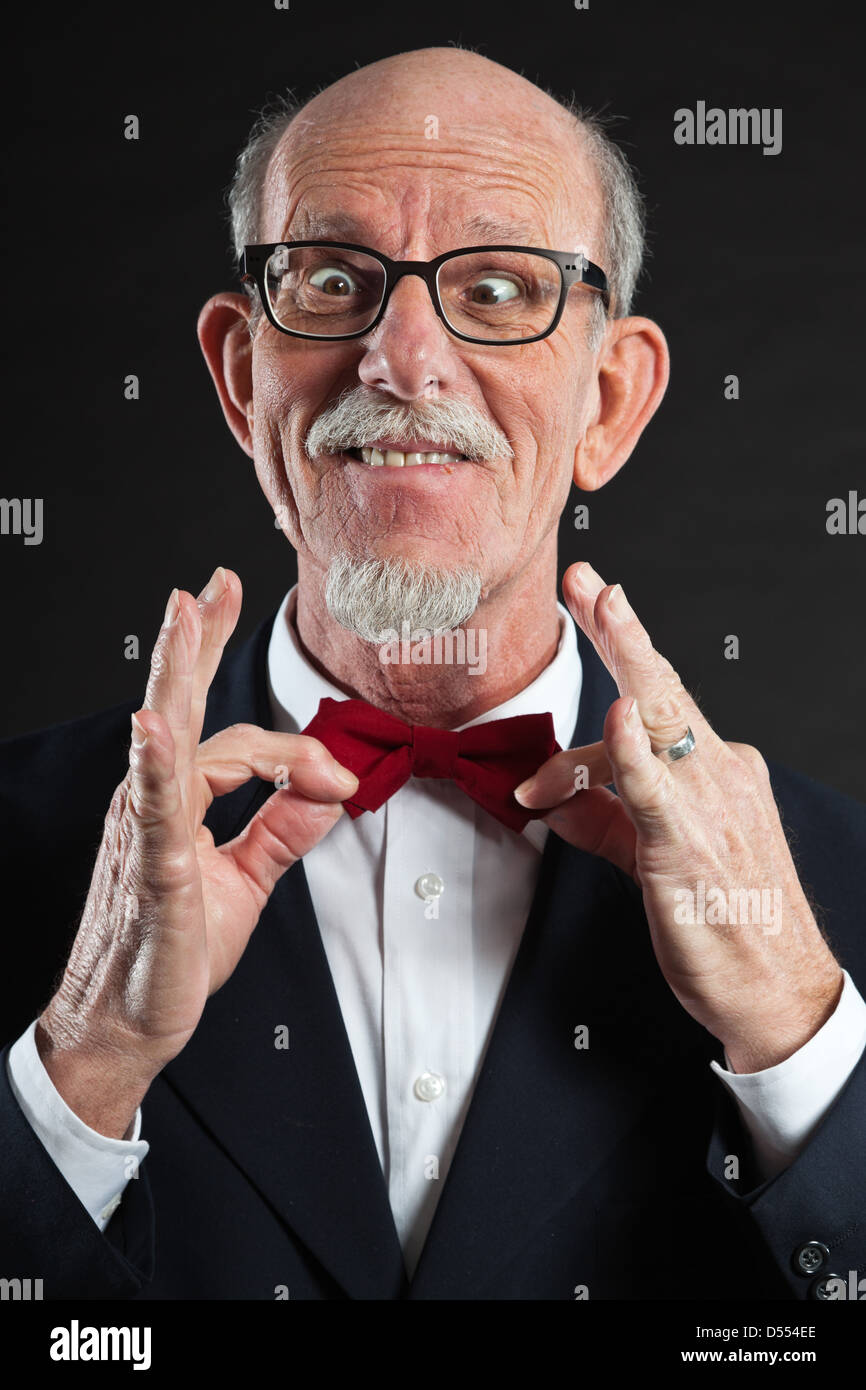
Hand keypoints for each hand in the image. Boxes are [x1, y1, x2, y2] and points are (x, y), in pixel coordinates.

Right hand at [37, 568, 357, 1135]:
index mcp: (180, 801)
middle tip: (211, 586)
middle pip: (183, 707)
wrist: (130, 1020)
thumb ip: (284, 827)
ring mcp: (146, 830)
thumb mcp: (245, 879)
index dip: (299, 753)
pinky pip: (153, 810)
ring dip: (179, 673)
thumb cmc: (174, 951)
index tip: (341, 774)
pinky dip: (155, 766)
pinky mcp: (152, 871)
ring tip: (183, 613)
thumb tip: (329, 786)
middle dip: (196, 642)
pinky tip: (154, 730)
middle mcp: (156, 802)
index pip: (241, 745)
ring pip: (169, 738)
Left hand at [515, 561, 842, 1072]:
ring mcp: (709, 803)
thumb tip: (551, 802)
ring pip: (662, 718)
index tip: (598, 603)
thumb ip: (602, 822)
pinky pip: (654, 789)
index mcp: (714, 772)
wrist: (777, 991)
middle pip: (663, 689)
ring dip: (627, 661)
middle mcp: (718, 773)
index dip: (623, 651)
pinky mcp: (688, 845)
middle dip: (623, 628)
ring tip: (601, 608)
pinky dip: (632, 749)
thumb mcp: (651, 861)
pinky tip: (616, 713)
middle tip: (590, 580)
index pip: (656, 705)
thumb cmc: (725, 925)